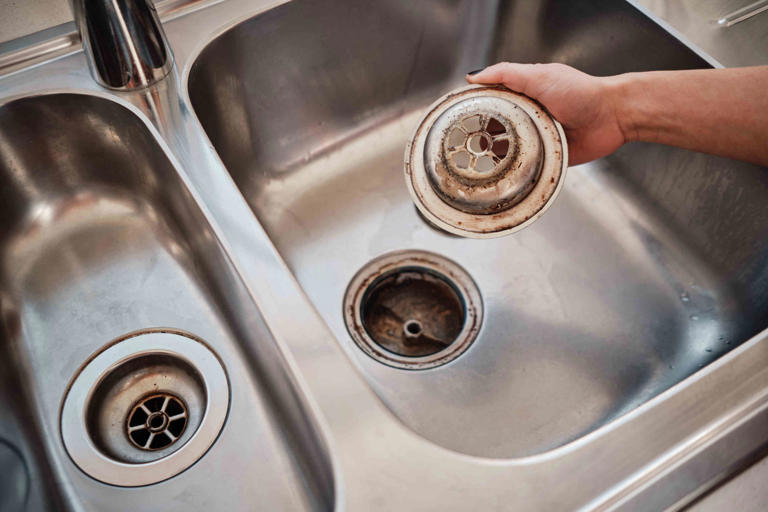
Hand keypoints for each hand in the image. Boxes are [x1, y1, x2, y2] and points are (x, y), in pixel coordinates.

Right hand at [467, 63, 626, 164]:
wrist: (612, 117)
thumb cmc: (582, 93)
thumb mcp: (539, 77)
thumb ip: (507, 74)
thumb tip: (475, 76)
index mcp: (524, 94)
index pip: (492, 100)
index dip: (476, 107)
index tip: (460, 114)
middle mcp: (529, 116)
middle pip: (497, 127)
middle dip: (483, 134)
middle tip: (468, 141)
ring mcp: (537, 137)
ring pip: (509, 148)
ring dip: (498, 153)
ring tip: (481, 157)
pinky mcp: (547, 156)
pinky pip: (527, 164)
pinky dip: (517, 167)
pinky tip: (504, 170)